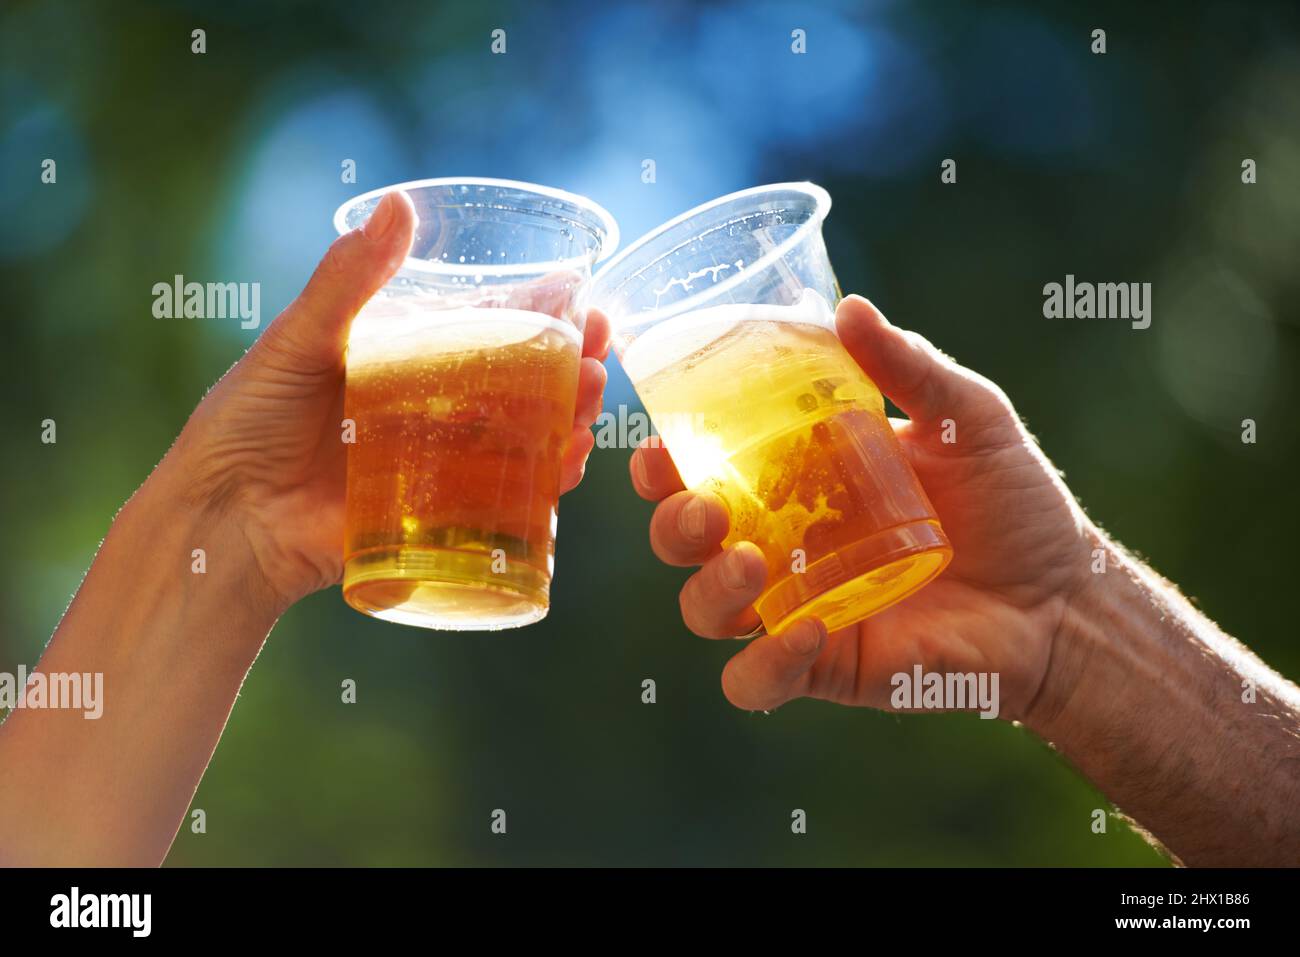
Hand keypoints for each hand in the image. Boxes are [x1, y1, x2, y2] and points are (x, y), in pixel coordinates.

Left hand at [171, 191, 610, 611]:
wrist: (223, 523)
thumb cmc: (245, 424)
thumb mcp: (300, 341)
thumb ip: (350, 282)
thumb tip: (401, 203)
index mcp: (398, 361)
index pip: (482, 328)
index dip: (535, 311)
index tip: (580, 294)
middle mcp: (426, 410)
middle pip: (516, 384)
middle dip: (565, 364)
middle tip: (599, 346)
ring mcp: (437, 466)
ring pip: (520, 438)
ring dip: (566, 416)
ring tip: (590, 394)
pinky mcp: (438, 517)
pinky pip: (504, 498)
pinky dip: (543, 480)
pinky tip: (569, 460)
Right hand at [630, 295, 1095, 718]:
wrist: (1065, 599)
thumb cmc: (1014, 504)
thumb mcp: (966, 418)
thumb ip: (908, 365)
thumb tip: (848, 307)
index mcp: (796, 482)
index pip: (701, 470)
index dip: (660, 464)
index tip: (657, 445)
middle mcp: (781, 545)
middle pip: (683, 543)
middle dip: (672, 525)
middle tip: (708, 507)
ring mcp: (796, 608)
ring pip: (704, 612)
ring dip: (710, 589)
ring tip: (754, 563)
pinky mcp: (824, 666)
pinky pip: (756, 681)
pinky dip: (765, 664)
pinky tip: (809, 633)